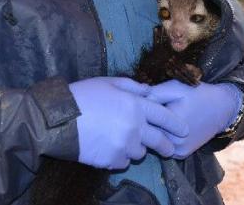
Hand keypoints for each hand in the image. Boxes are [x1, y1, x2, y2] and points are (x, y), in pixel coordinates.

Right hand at [69, 77, 188, 169]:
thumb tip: (148, 92)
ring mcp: (124, 145)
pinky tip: (109, 147)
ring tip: (123, 141)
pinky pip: (123, 161)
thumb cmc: (83, 96)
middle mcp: (135, 127)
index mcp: (136, 105)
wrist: (60, 119)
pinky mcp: (113, 160)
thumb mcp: (108, 82)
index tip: (184, 130)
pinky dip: (120, 156)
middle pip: (159, 141)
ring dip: (136, 148)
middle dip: (166, 145)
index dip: (176, 124)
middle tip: (167, 148)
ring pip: (140, 152)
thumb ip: (132, 87)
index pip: (165, 117)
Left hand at [147, 80, 242, 158]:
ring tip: (157, 118)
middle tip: (146, 110)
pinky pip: (163, 147)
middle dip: (144, 122)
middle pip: (147, 133)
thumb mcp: (175, 87)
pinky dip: (161, 138)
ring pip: (153, 142)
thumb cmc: (197, 94)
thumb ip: (154, 94)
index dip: (138, 110)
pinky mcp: (181, 155)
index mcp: (171, 124)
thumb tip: (135, 101)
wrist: (221, 109)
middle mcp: (174, 142)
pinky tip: (165, 127)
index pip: (143, 120)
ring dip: (152, 131)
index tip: (138, 102)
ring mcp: (178, 151)